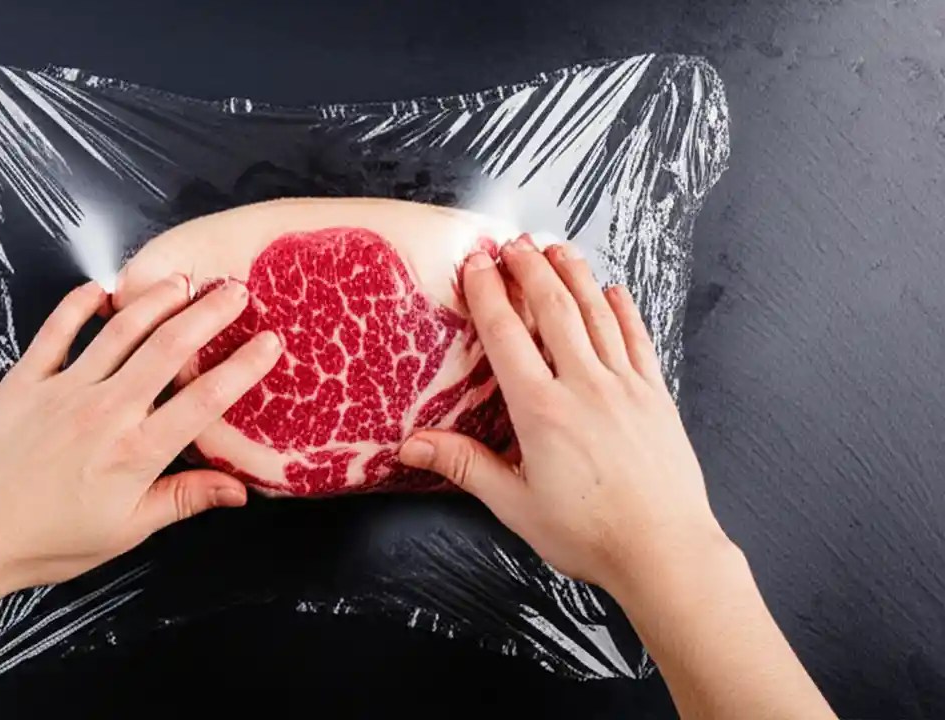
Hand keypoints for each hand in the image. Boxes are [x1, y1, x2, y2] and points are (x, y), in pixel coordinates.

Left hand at [0, 275, 282, 592]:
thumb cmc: (48, 542)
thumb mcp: (126, 531)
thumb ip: (183, 499)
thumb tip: (238, 489)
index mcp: (136, 453)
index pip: (205, 400)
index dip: (243, 367)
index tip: (270, 342)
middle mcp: (105, 412)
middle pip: (169, 349)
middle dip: (208, 315)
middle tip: (236, 291)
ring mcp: (63, 390)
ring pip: (120, 331)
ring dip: (156, 300)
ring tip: (183, 281)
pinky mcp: (24, 381)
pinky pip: (56, 331)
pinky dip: (79, 305)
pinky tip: (100, 290)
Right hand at [399, 236, 726, 594]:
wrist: (665, 551)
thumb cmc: (588, 534)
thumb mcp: (515, 504)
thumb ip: (465, 466)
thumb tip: (411, 446)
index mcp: (542, 410)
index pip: (507, 335)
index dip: (488, 293)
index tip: (475, 264)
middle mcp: (584, 386)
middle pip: (553, 309)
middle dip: (530, 268)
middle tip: (512, 242)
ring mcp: (625, 386)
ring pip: (596, 314)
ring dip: (574, 275)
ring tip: (556, 248)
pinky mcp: (656, 396)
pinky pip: (637, 339)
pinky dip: (623, 309)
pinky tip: (612, 289)